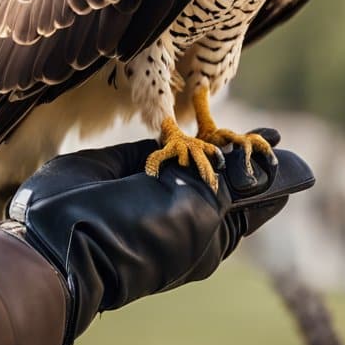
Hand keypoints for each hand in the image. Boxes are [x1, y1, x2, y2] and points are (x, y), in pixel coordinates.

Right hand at [0, 128, 313, 338]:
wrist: (63, 237)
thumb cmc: (139, 233)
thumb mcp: (201, 211)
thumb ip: (235, 185)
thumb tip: (281, 174)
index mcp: (211, 236)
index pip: (251, 200)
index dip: (267, 173)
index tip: (281, 147)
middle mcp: (185, 211)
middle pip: (224, 174)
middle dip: (242, 151)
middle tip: (266, 133)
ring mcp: (156, 187)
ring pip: (194, 154)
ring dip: (212, 133)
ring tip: (240, 117)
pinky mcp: (128, 164)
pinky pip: (162, 142)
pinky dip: (178, 124)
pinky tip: (193, 108)